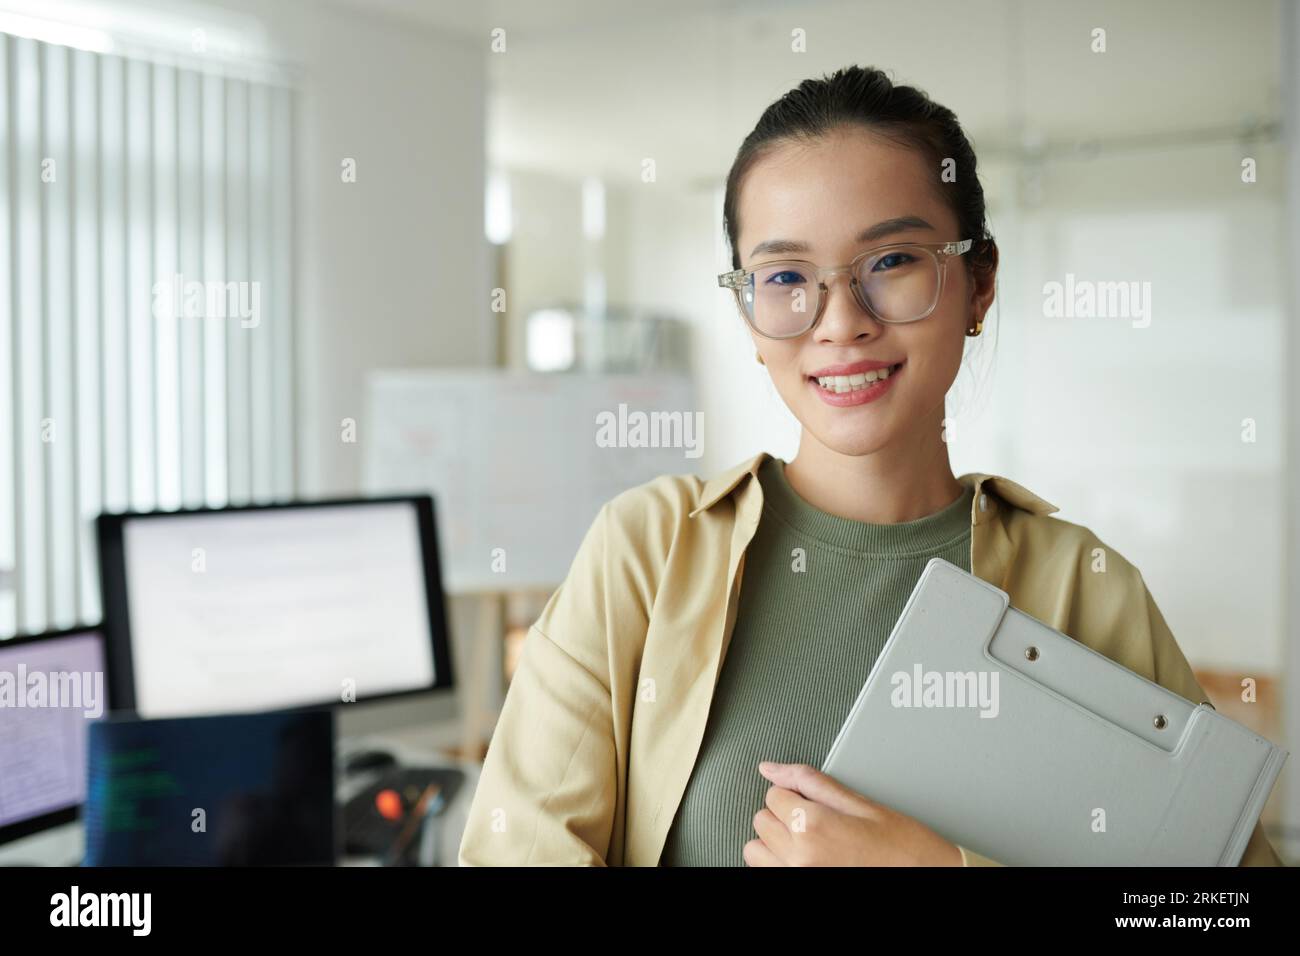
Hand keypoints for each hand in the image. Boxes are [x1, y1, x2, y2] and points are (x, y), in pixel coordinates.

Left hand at [744, 761, 961, 866]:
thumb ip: (808, 781)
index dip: (795, 793)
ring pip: (757, 850)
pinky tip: (806, 859)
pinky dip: (779, 864)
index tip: (813, 802)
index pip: (773, 794)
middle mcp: (799, 856)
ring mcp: (796, 877)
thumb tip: (771, 768)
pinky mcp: (798, 889)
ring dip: (776, 842)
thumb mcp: (859, 803)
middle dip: (785, 815)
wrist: (928, 877)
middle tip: (817, 821)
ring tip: (809, 842)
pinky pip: (766, 873)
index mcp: (812, 824)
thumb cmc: (902, 847)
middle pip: (762, 820)